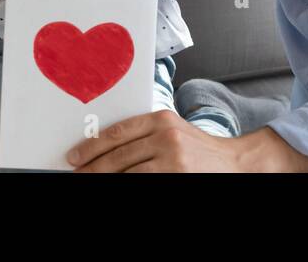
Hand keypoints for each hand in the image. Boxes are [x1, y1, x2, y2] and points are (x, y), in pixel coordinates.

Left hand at [67, 110, 242, 171]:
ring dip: (104, 180)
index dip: (91, 146)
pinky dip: (126, 187)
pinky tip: (114, 188)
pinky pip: (142, 186)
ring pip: (126, 175)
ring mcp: (173, 162)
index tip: (74, 157)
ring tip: (90, 182)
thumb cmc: (197, 148)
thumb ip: (144, 133)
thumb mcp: (172, 129)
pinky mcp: (177, 179)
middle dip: (92, 168)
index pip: (118, 132)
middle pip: (118, 156)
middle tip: (76, 175)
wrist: (233, 163)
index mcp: (162, 119)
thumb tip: (104, 146)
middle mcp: (167, 138)